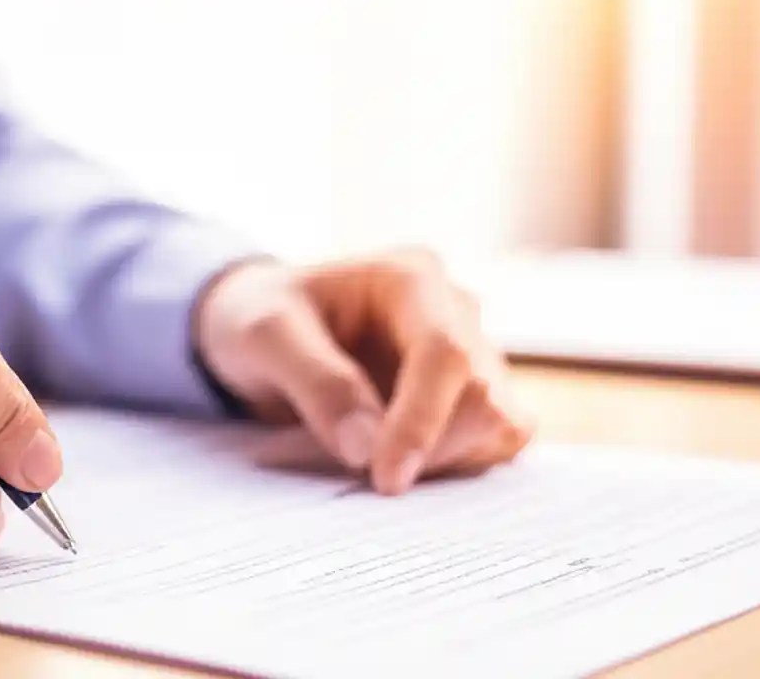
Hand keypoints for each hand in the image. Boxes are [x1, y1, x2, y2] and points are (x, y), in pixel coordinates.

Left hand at [195, 250, 532, 494]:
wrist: (264, 327)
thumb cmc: (260, 317)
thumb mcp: (265, 337)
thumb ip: (316, 383)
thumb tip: (367, 448)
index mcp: (411, 279)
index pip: (446, 353)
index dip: (422, 422)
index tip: (386, 479)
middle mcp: (455, 310)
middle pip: (485, 396)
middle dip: (430, 450)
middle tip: (362, 476)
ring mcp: (470, 353)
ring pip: (498, 425)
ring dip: (444, 462)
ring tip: (374, 465)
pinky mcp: (469, 397)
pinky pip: (491, 444)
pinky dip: (453, 469)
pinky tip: (397, 465)